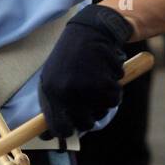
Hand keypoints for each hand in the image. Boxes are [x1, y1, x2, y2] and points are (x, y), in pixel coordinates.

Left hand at [38, 4, 131, 136]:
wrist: (91, 28)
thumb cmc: (72, 55)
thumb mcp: (54, 76)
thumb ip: (54, 103)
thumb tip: (49, 136)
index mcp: (50, 90)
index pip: (58, 127)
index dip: (68, 130)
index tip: (74, 127)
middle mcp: (65, 92)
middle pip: (83, 124)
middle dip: (91, 114)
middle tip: (91, 96)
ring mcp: (84, 88)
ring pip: (101, 112)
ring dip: (103, 99)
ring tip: (97, 78)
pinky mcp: (102, 82)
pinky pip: (114, 99)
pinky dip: (115, 89)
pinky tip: (107, 72)